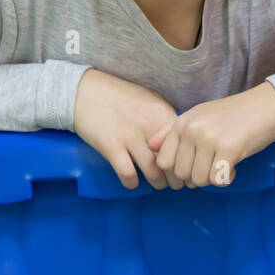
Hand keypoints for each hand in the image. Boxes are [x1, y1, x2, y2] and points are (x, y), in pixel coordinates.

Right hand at [73, 69, 180, 189]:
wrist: (86, 90)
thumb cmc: (119, 96)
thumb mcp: (149, 101)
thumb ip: (165, 120)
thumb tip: (182, 141)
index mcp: (162, 114)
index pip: (185, 145)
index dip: (188, 160)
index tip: (188, 168)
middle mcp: (149, 126)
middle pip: (173, 162)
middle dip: (177, 177)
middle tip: (176, 183)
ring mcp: (130, 136)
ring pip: (154, 173)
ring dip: (158, 183)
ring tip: (159, 184)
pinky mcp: (111, 146)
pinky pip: (128, 174)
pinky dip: (132, 182)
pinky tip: (132, 180)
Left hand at [148, 82, 274, 187]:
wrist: (267, 106)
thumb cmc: (233, 114)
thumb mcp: (199, 116)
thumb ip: (172, 131)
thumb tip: (151, 146)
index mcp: (182, 122)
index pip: (164, 161)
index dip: (178, 170)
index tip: (194, 165)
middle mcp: (192, 129)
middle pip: (181, 175)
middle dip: (197, 176)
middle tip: (213, 163)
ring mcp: (209, 138)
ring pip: (199, 180)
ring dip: (213, 177)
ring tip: (224, 162)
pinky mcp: (229, 149)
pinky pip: (218, 180)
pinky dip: (227, 178)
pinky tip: (234, 165)